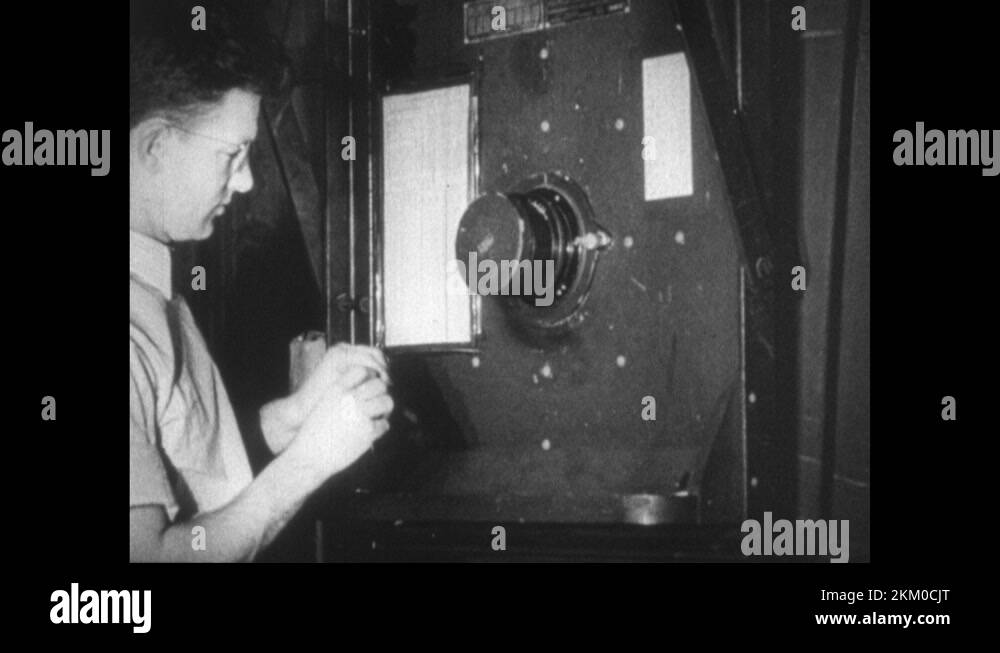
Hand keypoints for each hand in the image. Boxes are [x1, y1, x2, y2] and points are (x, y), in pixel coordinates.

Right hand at [261, 343, 388, 452]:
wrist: (309, 457)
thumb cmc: (313, 433)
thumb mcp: (323, 405)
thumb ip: (341, 395)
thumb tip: (362, 390)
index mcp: (336, 390)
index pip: (361, 370)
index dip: (367, 376)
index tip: (367, 385)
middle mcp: (350, 399)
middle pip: (379, 384)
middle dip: (381, 392)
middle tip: (378, 402)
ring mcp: (360, 415)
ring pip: (387, 402)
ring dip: (385, 409)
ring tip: (379, 415)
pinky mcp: (368, 432)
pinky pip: (384, 424)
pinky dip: (380, 428)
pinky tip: (373, 431)